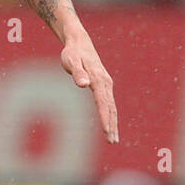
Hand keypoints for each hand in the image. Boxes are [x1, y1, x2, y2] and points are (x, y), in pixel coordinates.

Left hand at [60, 29, 118, 143]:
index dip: (104, 117)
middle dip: (112, 125)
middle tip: (112, 141)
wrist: (79, 43)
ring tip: (113, 140)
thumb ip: (77, 73)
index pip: (102, 101)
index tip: (106, 130)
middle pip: (110, 107)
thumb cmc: (72, 53)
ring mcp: (106, 84)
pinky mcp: (104, 86)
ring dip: (113, 123)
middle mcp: (105, 83)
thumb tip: (84, 84)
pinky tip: (110, 127)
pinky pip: (109, 103)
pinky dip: (111, 116)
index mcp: (98, 79)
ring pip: (112, 107)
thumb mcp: (71, 61)